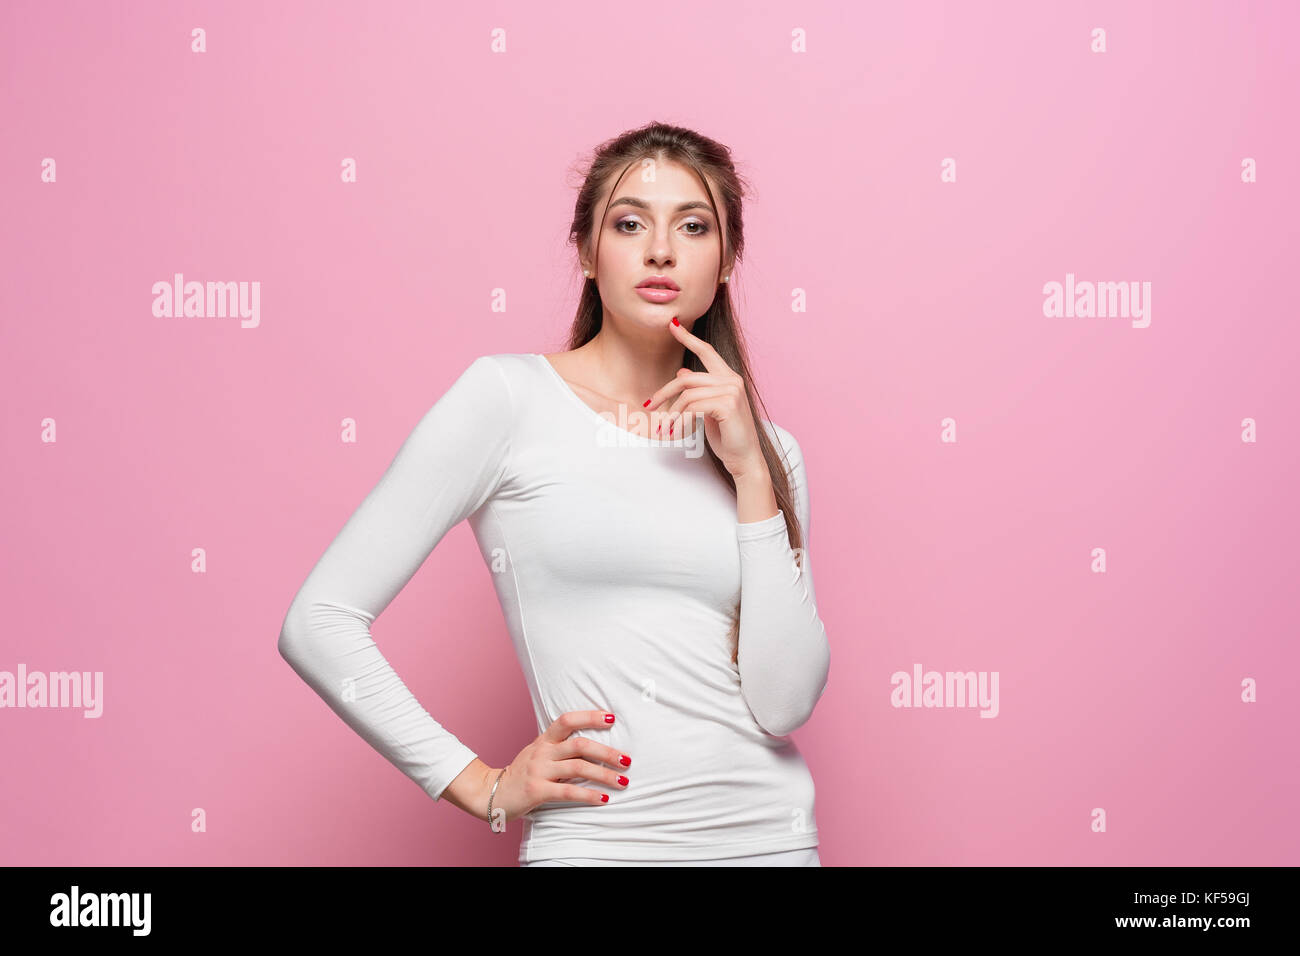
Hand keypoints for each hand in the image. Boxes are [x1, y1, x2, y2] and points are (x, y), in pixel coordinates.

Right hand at [485, 710, 630, 830]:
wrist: (492, 794)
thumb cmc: (523, 774)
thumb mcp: (539, 754)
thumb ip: (561, 749)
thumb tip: (596, 748)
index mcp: (544, 740)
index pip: (567, 720)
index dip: (590, 716)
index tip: (612, 718)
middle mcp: (542, 751)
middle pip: (579, 744)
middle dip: (607, 752)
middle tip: (627, 760)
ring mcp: (538, 770)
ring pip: (578, 767)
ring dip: (604, 775)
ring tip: (622, 782)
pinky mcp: (536, 791)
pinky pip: (567, 791)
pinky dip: (588, 795)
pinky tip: (603, 799)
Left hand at [646, 316, 765, 479]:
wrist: (744, 459)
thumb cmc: (728, 437)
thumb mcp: (708, 411)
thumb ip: (699, 392)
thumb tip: (682, 374)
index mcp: (729, 379)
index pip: (706, 352)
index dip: (688, 338)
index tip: (673, 324)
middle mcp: (732, 381)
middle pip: (687, 379)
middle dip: (664, 392)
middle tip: (649, 405)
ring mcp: (731, 392)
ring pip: (687, 394)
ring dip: (672, 413)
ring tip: (666, 428)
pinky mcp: (728, 405)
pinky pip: (692, 407)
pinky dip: (680, 420)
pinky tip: (677, 432)